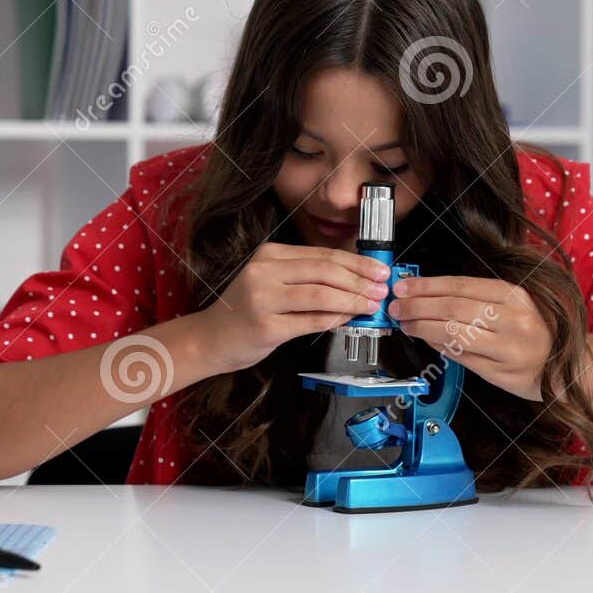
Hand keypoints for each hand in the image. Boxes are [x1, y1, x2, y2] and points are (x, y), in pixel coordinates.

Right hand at [193, 242, 392, 372]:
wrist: (211, 338)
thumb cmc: (246, 311)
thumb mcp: (272, 282)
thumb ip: (307, 278)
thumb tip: (355, 281)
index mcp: (270, 255)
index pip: (322, 254)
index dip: (356, 262)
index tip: (379, 270)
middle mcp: (264, 271)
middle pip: (324, 271)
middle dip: (359, 280)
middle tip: (381, 289)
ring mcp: (263, 298)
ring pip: (321, 295)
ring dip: (352, 300)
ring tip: (372, 305)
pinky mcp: (266, 326)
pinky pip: (310, 321)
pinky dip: (335, 320)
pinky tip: (351, 320)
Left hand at [387, 275, 552, 400]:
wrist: (570, 367)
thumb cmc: (539, 330)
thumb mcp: (517, 304)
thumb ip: (480, 298)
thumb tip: (431, 295)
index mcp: (515, 296)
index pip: (460, 286)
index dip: (427, 286)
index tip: (403, 286)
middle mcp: (513, 321)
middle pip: (452, 309)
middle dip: (417, 306)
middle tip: (396, 307)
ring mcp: (507, 349)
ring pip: (454, 335)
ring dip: (423, 328)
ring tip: (406, 324)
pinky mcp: (502, 374)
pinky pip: (462, 358)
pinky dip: (441, 348)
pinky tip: (428, 341)